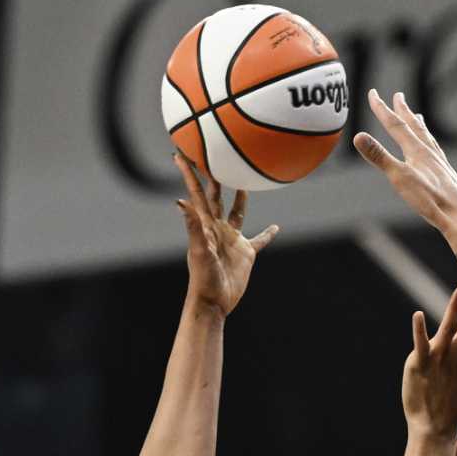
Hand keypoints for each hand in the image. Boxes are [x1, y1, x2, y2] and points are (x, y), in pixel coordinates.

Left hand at [176, 155, 277, 316]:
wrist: (214, 302)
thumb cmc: (203, 279)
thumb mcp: (199, 251)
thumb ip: (193, 227)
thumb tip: (182, 203)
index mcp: (205, 225)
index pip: (196, 193)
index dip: (188, 174)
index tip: (180, 154)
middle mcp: (218, 228)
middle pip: (216, 197)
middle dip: (214, 177)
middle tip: (214, 156)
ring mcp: (232, 240)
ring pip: (237, 213)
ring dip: (240, 198)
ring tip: (244, 182)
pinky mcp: (246, 253)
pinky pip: (259, 240)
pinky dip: (267, 234)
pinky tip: (276, 228)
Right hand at [353, 90, 456, 254]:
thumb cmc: (430, 199)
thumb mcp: (399, 178)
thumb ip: (379, 156)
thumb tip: (358, 136)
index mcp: (416, 150)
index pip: (395, 125)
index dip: (382, 108)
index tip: (373, 94)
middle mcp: (429, 152)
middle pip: (414, 126)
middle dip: (403, 110)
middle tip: (398, 95)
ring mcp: (439, 162)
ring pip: (427, 138)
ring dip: (418, 125)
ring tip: (417, 116)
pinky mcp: (446, 174)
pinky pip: (436, 151)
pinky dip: (431, 144)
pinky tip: (433, 150)